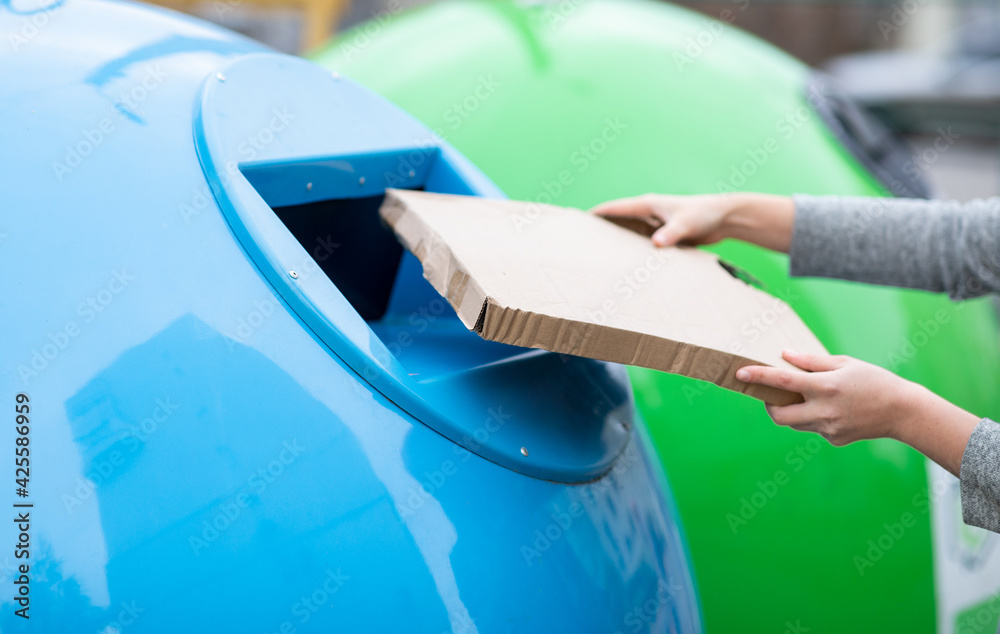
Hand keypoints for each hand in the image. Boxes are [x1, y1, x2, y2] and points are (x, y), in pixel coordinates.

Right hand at [589, 192, 794, 251]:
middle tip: (576, 244)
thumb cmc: (705, 215)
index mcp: (647, 205)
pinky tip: (622, 266)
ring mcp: (654, 225)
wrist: (725, 218)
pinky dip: (630, 252)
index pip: (613, 208)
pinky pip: (640, 244)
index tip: (575, 222)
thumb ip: (671, 233)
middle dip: (598, 231)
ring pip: (627, 235)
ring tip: (593, 258)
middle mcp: (647, 213)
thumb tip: (655, 243)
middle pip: (615, 222)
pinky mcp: (662, 236)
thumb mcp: (687, 224)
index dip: (594, 215)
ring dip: (613, 243)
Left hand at [736, 350, 909, 445]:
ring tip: (809, 398)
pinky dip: (814, 419)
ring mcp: (829, 429)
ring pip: (795, 424)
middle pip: (779, 415)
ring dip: (792, 412)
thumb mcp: (845, 363)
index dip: (759, 376)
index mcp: (826, 387)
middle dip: (769, 405)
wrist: (903, 412)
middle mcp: (824, 411)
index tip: (740, 373)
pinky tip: (835, 410)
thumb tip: (786, 356)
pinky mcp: (834, 440)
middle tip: (773, 395)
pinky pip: (814, 429)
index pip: (783, 381)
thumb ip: (813, 362)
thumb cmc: (874, 381)